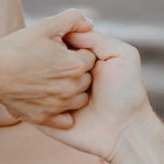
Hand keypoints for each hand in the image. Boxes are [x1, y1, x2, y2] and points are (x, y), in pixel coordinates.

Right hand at [0, 11, 95, 127]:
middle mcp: (70, 88)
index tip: (63, 52)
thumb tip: (90, 24)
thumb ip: (73, 19)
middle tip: (56, 66)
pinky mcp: (45, 118)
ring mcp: (58, 105)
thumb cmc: (17, 46)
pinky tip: (50, 100)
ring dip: (72, 92)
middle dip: (77, 72)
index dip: (77, 53)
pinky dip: (62, 112)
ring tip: (53, 82)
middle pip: (87, 79)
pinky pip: (66, 120)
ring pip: (79, 100)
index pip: (90, 58)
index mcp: (74, 64)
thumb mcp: (46, 26)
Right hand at [36, 27, 152, 158]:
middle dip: (51, 61)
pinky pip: (37, 106)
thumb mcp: (121, 55)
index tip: (58, 41)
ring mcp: (55, 99)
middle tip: (58, 67)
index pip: (62, 44)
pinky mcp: (48, 119)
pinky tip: (49, 102)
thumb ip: (97, 39)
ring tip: (60, 90)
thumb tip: (73, 30)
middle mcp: (66, 80)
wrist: (125, 132)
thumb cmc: (126, 92)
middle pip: (48, 61)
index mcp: (80, 63)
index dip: (60, 40)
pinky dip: (41, 104)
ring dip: (49, 85)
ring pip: (42, 84)